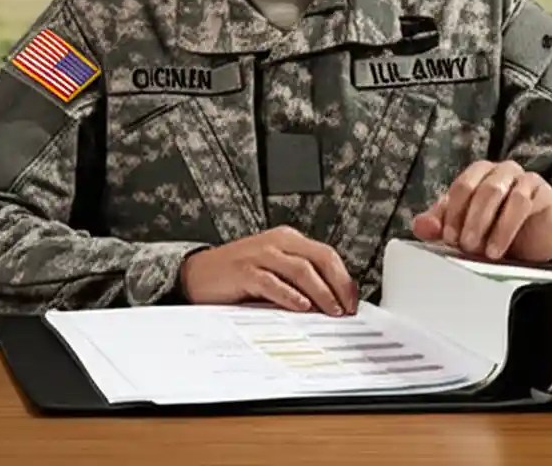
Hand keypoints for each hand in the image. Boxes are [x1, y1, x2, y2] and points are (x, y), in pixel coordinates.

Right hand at [179, 226, 357, 315]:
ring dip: (321, 293)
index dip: (344, 279)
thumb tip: (331, 303)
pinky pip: (273, 282)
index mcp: (288, 239)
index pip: (327, 255)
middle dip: (339, 285)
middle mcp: (277, 242)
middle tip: (347, 309)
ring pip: (302, 269)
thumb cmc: (238, 276)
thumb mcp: (273, 271)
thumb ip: (299, 280)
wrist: (197, 274)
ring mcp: (260, 255)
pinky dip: (290, 295)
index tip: (353, 302)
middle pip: (320, 258)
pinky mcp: (245, 271)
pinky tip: (301, 307)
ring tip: (331, 311)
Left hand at [411, 160, 551, 262]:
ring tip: (483, 251)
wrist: (535, 245)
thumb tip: (420, 226)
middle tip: (465, 245)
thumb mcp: (465, 229)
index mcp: (478, 175)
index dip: (452, 213)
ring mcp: (523, 179)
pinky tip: (498, 248)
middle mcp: (500, 172)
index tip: (448, 237)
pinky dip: (506, 228)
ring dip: (487, 224)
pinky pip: (522, 203)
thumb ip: (439, 225)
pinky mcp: (542, 192)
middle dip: (469, 220)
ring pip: (499, 193)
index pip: (461, 187)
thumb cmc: (496, 231)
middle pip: (480, 189)